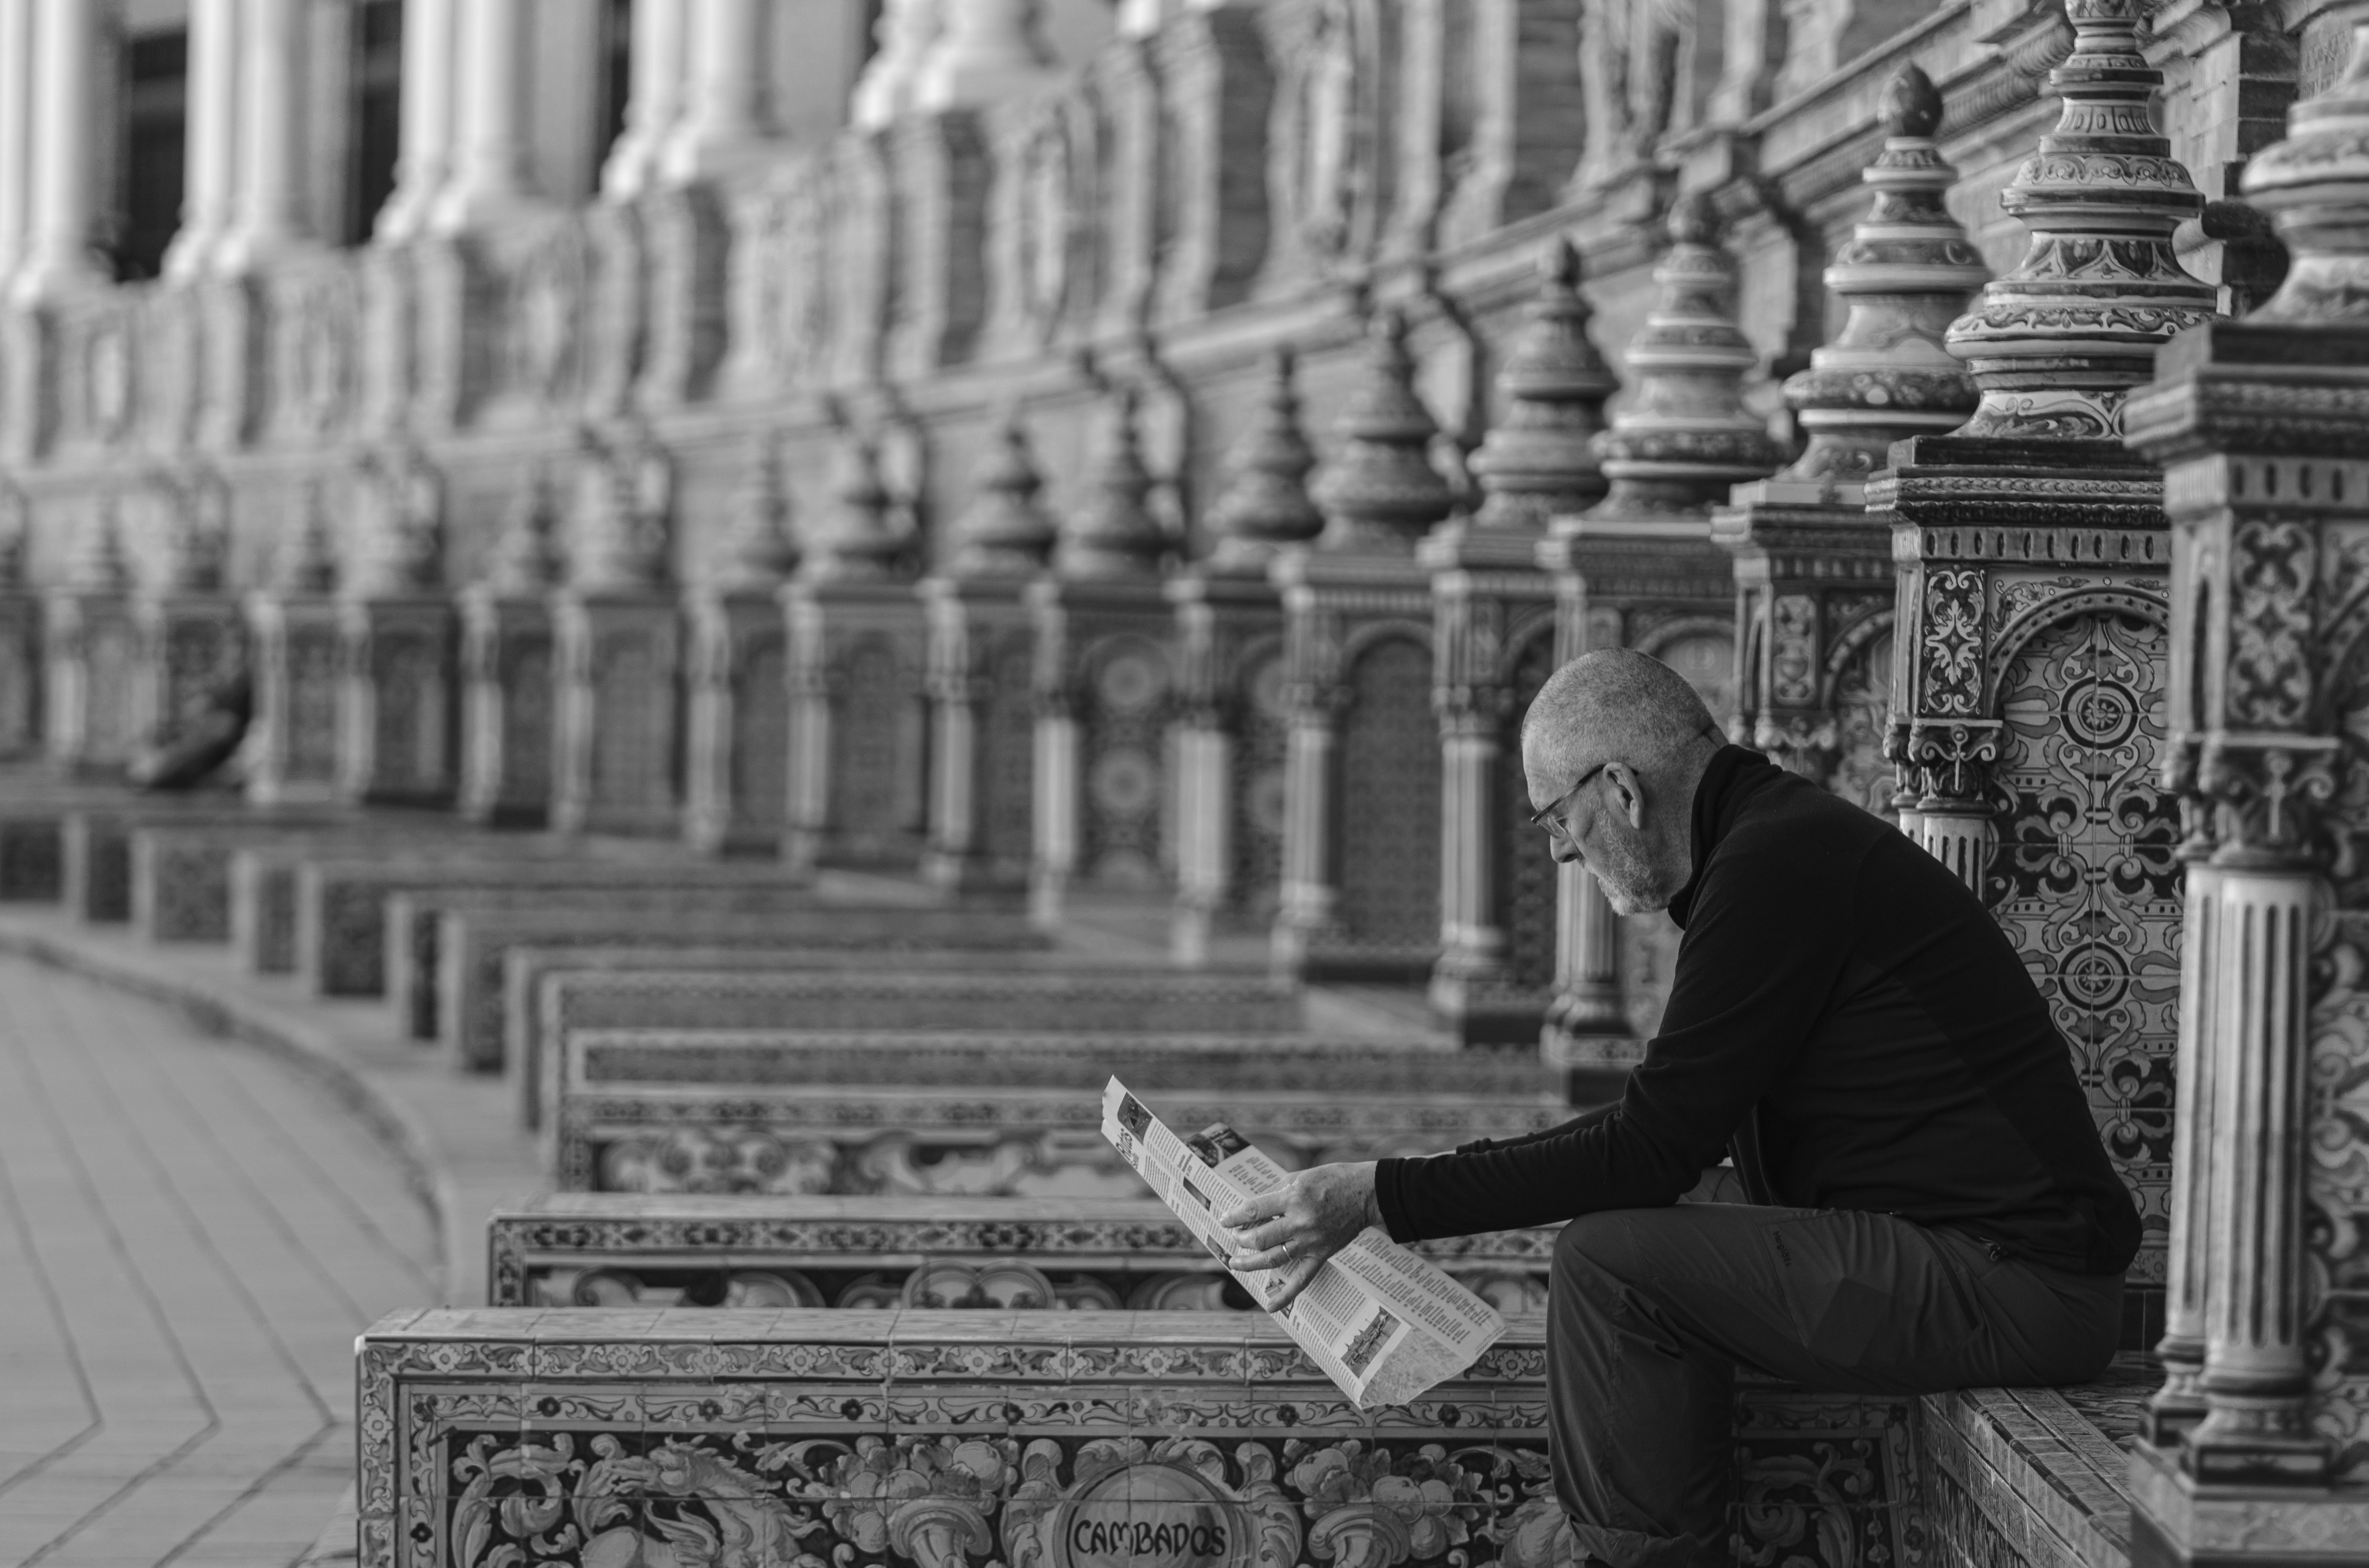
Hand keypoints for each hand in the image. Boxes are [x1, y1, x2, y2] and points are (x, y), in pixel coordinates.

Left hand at [1219, 1161, 1379, 1309]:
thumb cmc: (1332, 1179)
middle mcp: (1301, 1221)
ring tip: (1234, 1263)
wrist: (1366, 1194)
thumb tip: (1253, 1208)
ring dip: (1250, 1264)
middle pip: (1260, 1237)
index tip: (1225, 1219)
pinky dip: (1286, 1295)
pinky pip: (1302, 1280)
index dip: (1235, 1216)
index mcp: (1293, 1197)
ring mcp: (1311, 1241)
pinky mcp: (1322, 1254)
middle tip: (1235, 1237)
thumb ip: (1276, 1191)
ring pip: (1274, 1258)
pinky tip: (1270, 1306)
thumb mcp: (1300, 1176)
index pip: (1254, 1210)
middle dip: (1241, 1239)